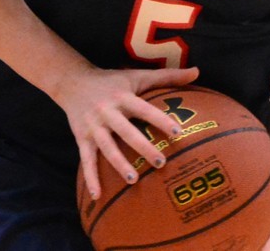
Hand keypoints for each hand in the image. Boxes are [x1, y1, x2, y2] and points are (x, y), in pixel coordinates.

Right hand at [55, 65, 198, 199]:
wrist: (72, 82)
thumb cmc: (112, 81)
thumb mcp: (137, 75)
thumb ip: (167, 76)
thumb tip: (197, 72)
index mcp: (123, 96)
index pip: (144, 109)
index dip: (160, 119)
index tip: (178, 132)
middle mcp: (107, 111)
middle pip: (126, 131)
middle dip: (143, 147)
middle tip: (161, 163)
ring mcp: (93, 126)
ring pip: (106, 147)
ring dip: (119, 164)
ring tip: (133, 180)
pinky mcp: (81, 138)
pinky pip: (86, 160)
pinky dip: (91, 178)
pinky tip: (98, 196)